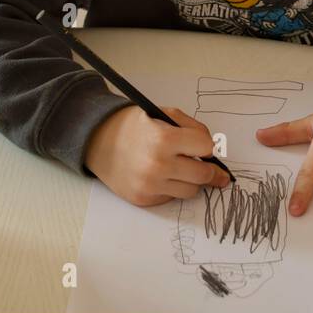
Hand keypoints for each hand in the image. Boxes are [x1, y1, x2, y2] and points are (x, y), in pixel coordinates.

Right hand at [84, 106, 230, 206]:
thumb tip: (213, 151)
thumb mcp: (164, 114)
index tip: (203, 147)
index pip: (206, 148)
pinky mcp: (143, 199)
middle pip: (203, 175)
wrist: (99, 142)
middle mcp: (157, 165)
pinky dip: (172, 187)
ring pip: (191, 191)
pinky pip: (172, 197)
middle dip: (209, 169)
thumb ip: (192, 128)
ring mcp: (150, 185)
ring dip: (191, 180)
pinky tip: (163, 176)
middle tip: (208, 167)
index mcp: (164, 139)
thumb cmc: (134, 126)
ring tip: (182, 169)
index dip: (207, 146)